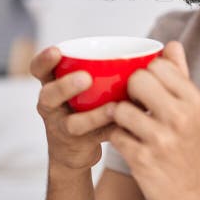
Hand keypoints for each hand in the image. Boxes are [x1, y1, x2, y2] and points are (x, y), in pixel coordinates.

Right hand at [31, 46, 117, 174]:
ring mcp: (62, 128)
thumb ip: (108, 68)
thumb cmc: (87, 104)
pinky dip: (111, 130)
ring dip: (94, 116)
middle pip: (49, 95)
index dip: (44, 60)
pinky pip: (94, 138)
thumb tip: (160, 50)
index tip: (57, 51)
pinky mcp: (78, 145)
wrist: (76, 149)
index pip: (39, 69)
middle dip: (65, 86)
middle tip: (86, 78)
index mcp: (52, 83)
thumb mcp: (86, 84)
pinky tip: (127, 123)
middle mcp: (52, 105)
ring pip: (72, 124)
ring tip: (113, 108)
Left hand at [108, 41, 199, 199]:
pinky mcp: (142, 160)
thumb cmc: (192, 145)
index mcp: (193, 99)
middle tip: (133, 102)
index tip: (146, 87)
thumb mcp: (194, 109)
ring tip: (127, 122)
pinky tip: (126, 140)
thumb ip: (180, 74)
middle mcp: (179, 116)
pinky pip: (115, 135)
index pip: (158, 65)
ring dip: (119, 115)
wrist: (197, 193)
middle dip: (129, 89)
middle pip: (137, 79)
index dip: (146, 72)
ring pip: (121, 108)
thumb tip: (171, 44)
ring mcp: (161, 139)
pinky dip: (117, 137)